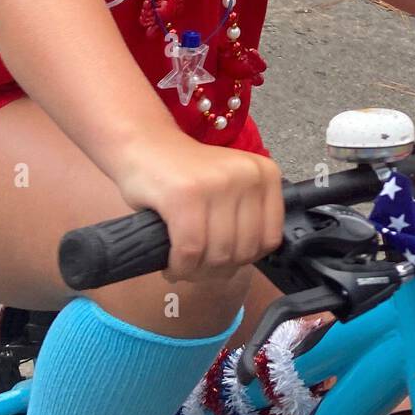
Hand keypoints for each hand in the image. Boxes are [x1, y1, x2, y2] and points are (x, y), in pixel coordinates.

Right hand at [115, 131, 282, 282]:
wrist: (144, 143)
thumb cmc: (186, 172)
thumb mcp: (231, 187)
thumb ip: (246, 218)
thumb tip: (243, 265)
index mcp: (266, 174)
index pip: (269, 239)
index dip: (244, 259)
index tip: (222, 261)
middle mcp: (247, 175)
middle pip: (242, 251)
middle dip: (216, 270)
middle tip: (196, 268)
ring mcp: (217, 183)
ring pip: (217, 255)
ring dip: (196, 271)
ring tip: (182, 265)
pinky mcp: (185, 195)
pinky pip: (190, 250)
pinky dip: (179, 266)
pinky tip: (171, 263)